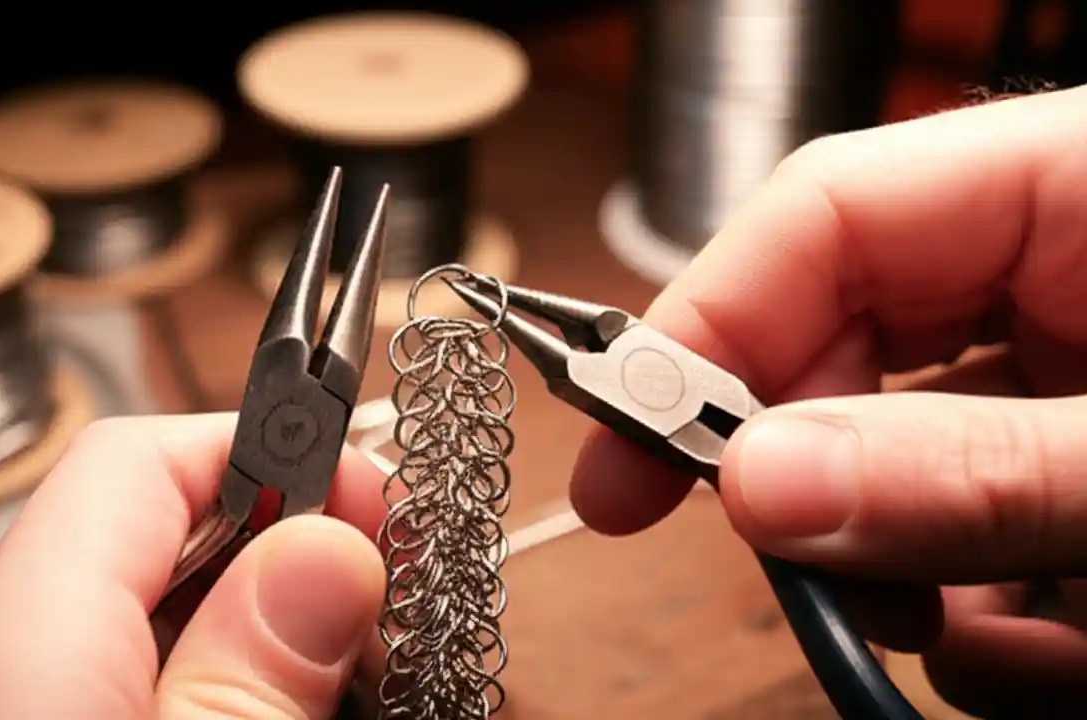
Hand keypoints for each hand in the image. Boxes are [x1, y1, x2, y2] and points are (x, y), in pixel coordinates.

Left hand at [0, 414, 387, 719]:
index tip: (371, 492)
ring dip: (234, 627)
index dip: (268, 449)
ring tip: (325, 675)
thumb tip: (330, 546)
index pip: (133, 463)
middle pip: (130, 543)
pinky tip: (241, 700)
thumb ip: (253, 678)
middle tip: (374, 609)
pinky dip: (173, 673)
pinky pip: (73, 673)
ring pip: (111, 617)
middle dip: (272, 555)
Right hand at [574, 86, 1086, 715]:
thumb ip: (970, 467)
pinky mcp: (1084, 451)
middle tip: (785, 572)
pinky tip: (1041, 649)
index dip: (706, 322)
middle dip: (807, 478)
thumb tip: (762, 484)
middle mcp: (1060, 264)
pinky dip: (985, 605)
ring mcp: (1078, 362)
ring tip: (955, 638)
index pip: (824, 211)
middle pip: (844, 337)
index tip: (630, 441)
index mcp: (1076, 184)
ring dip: (903, 568)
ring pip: (900, 449)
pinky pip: (975, 513)